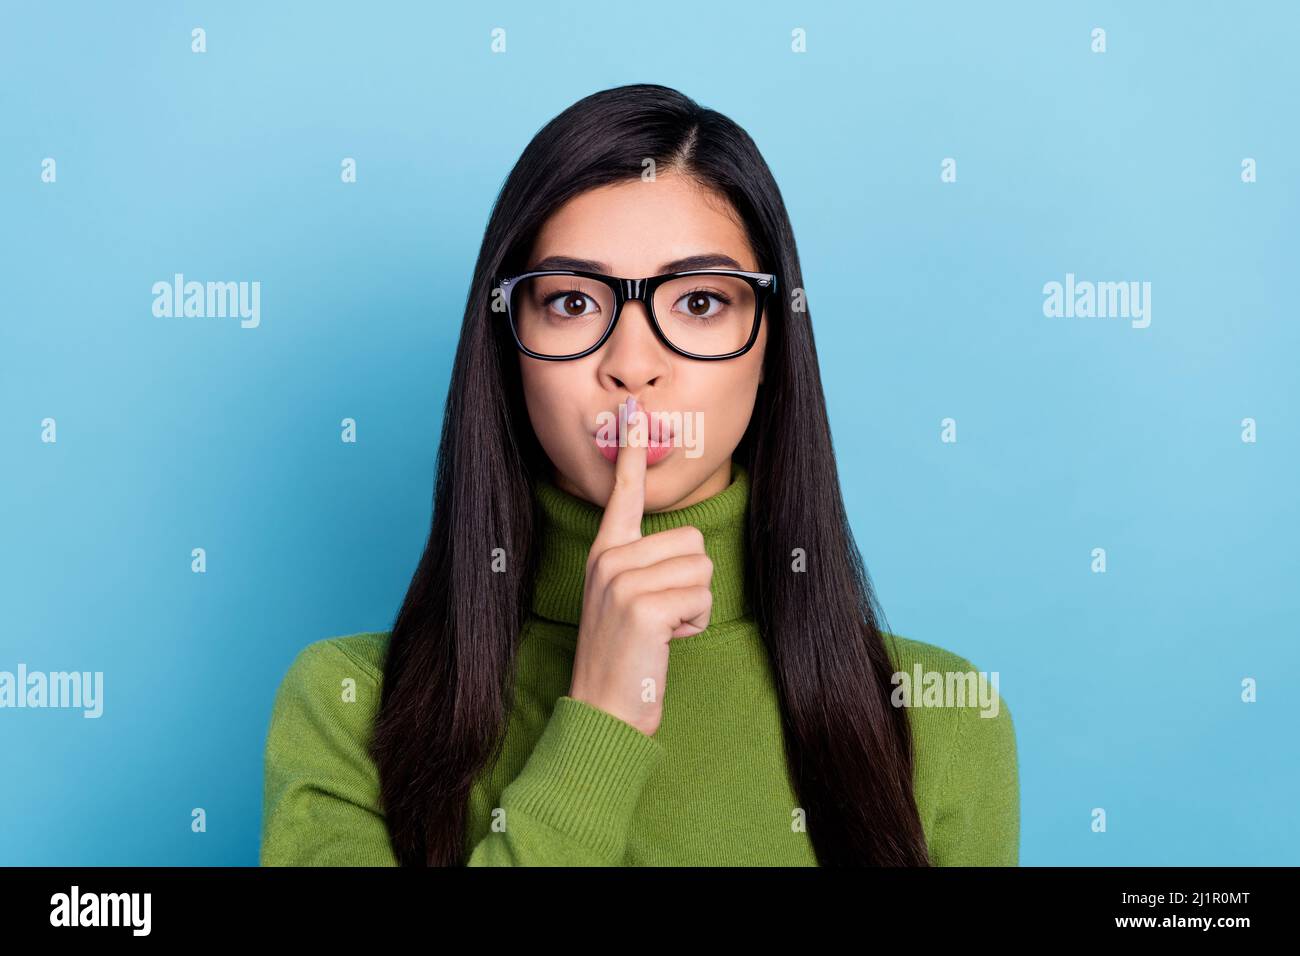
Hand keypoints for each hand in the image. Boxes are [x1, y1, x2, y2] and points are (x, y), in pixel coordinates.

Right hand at [568, 398, 714, 736]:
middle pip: (693, 542)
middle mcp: (609, 559)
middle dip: (693, 584)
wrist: (604, 709)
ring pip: (702, 569)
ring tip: (661, 631)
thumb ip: (646, 566)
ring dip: (696, 606)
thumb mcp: (627, 601)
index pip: (624, 494)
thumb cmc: (626, 658)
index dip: (633, 451)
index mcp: (605, 553)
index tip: (636, 411)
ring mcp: (621, 580)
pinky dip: (694, 625)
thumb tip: (691, 549)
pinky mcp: (641, 604)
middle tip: (660, 618)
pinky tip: (665, 643)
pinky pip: (701, 598)